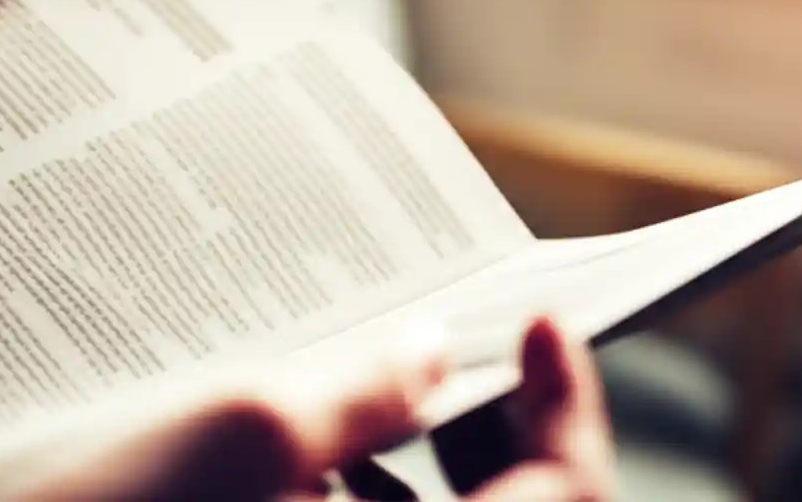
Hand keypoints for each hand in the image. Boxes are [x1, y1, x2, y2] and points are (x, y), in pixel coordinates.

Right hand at [22, 318, 614, 500]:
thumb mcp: (229, 443)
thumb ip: (354, 393)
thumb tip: (427, 350)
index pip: (567, 493)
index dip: (571, 401)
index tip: (547, 317)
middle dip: (486, 414)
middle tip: (453, 329)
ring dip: (412, 448)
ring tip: (367, 368)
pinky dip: (347, 483)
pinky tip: (295, 436)